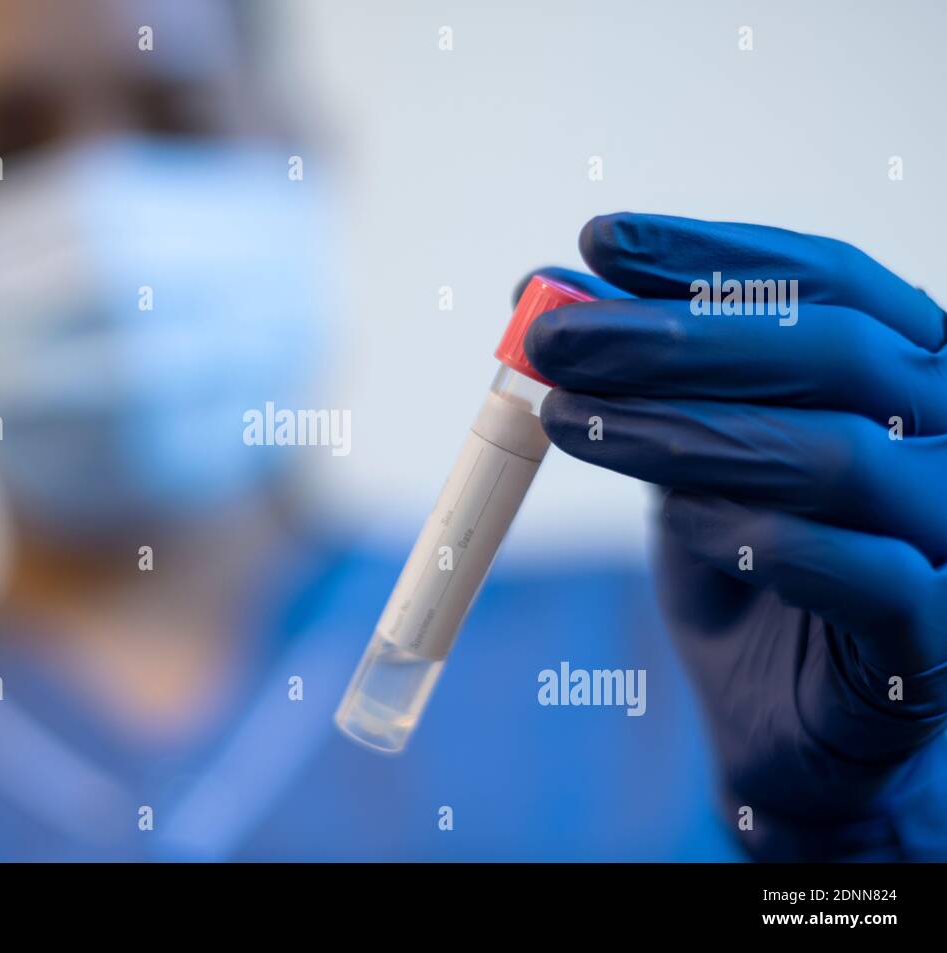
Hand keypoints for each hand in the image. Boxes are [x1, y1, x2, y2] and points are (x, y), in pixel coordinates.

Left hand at [521, 214, 946, 859]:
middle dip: (676, 335)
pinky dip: (767, 541)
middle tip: (554, 335)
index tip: (597, 241)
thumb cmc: (750, 576)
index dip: (709, 255)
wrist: (787, 728)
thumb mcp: (691, 462)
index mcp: (915, 371)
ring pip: (841, 457)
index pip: (827, 282)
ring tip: (568, 418)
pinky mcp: (940, 644)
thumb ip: (646, 383)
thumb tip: (546, 295)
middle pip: (834, 350)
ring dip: (686, 429)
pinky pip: (874, 577)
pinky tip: (684, 524)